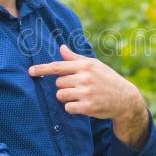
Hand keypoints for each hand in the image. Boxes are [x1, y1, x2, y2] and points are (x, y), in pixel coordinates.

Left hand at [29, 45, 149, 147]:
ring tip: (81, 96)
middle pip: (58, 83)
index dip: (42, 69)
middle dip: (64, 87)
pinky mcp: (87, 107)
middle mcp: (85, 78)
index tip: (31, 71)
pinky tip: (83, 105)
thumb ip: (75, 58)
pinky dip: (72, 108)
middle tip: (78, 88)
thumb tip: (61, 48)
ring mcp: (86, 93)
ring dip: (67, 98)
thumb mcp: (94, 65)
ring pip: (61, 96)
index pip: (58, 66)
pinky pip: (68, 108)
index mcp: (85, 65)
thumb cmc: (107, 79)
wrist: (124, 98)